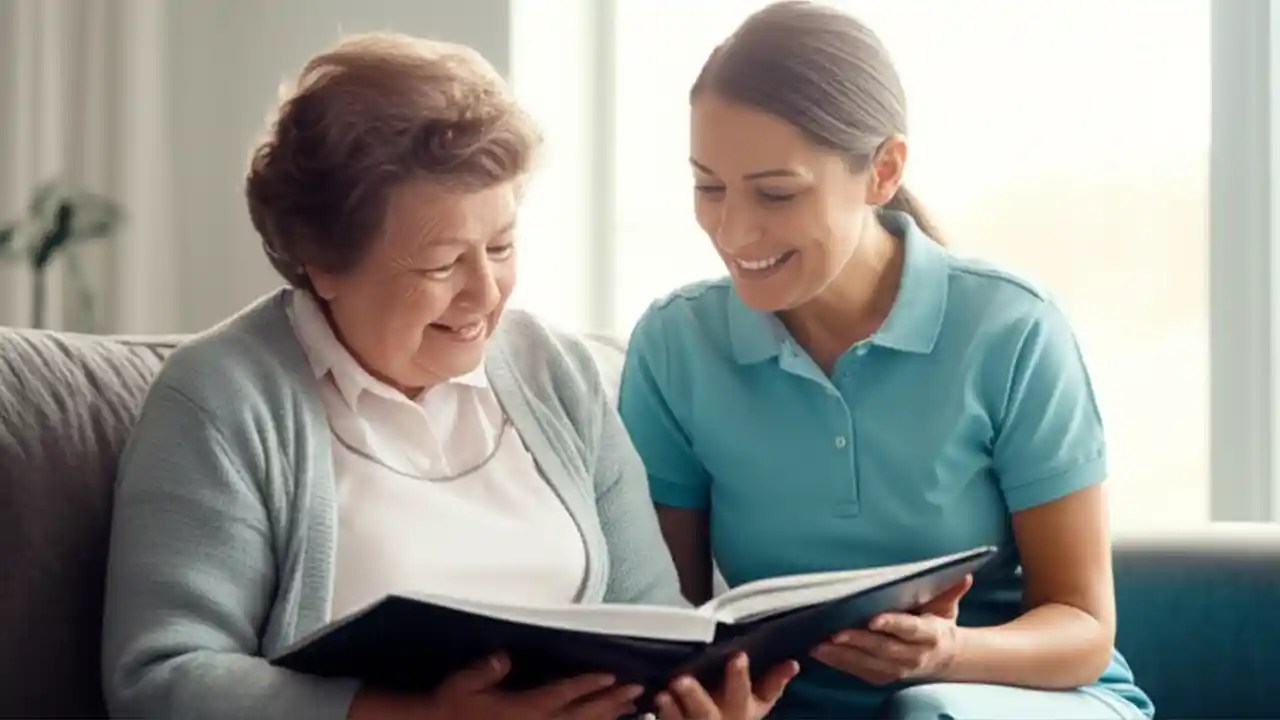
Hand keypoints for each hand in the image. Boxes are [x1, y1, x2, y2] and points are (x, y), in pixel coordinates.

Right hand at [348, 652, 643, 719]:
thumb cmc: (450, 707)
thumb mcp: (462, 684)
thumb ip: (485, 671)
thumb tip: (504, 657)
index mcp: (522, 709)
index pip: (562, 695)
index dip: (587, 685)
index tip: (610, 675)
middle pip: (581, 716)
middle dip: (611, 702)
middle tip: (637, 689)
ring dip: (609, 718)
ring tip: (634, 708)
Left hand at [652, 652, 799, 719]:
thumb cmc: (736, 716)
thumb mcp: (757, 705)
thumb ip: (773, 683)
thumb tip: (792, 663)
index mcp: (743, 713)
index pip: (746, 695)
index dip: (741, 678)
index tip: (737, 657)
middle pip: (709, 713)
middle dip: (696, 697)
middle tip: (681, 681)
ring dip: (673, 711)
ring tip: (662, 695)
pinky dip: (663, 717)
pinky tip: (654, 707)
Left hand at [810, 574, 972, 685]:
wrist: (943, 658)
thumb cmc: (938, 623)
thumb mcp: (947, 606)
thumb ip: (950, 591)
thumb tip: (964, 574)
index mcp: (929, 635)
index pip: (909, 629)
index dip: (892, 625)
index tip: (873, 619)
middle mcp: (913, 656)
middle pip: (883, 649)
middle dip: (858, 641)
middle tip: (835, 632)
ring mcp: (896, 670)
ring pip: (868, 664)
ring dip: (843, 655)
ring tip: (819, 645)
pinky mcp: (882, 677)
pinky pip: (858, 671)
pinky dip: (838, 662)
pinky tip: (820, 652)